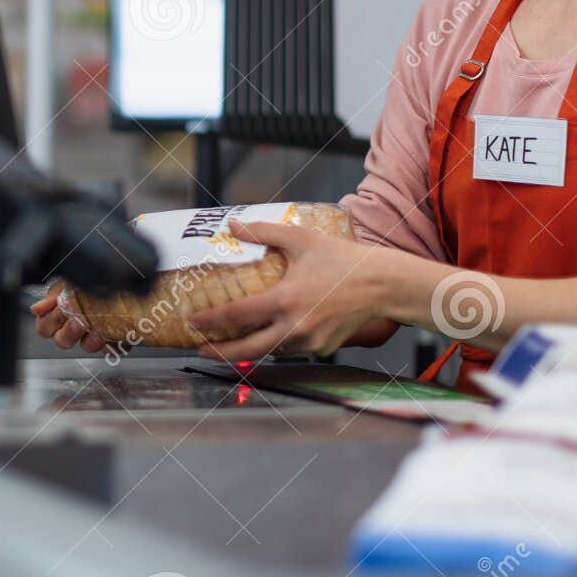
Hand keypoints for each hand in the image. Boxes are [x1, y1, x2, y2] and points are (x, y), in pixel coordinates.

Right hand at [29, 283, 114, 354]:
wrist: (125, 280)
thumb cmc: (96, 279)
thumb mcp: (70, 282)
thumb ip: (52, 296)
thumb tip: (35, 309)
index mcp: (62, 313)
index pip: (44, 328)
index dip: (49, 323)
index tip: (59, 313)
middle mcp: (76, 326)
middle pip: (62, 341)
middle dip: (69, 330)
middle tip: (78, 320)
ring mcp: (94, 334)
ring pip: (86, 346)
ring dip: (92, 334)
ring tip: (98, 321)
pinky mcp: (113, 340)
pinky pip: (108, 348)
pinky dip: (111, 339)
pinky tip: (113, 328)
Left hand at [187, 219, 385, 362]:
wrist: (383, 284)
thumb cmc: (344, 260)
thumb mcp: (302, 239)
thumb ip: (264, 232)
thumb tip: (233, 225)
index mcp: (285, 300)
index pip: (236, 316)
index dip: (210, 321)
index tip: (193, 323)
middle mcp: (295, 327)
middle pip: (247, 350)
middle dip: (220, 352)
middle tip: (200, 349)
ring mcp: (310, 342)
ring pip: (270, 352)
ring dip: (249, 350)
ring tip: (229, 344)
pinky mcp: (323, 349)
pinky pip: (292, 350)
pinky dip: (277, 345)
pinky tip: (268, 336)